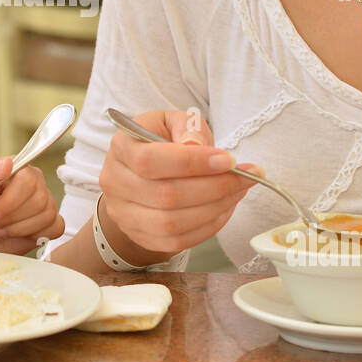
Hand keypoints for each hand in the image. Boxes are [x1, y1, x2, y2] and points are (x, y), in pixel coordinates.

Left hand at [0, 157, 64, 254]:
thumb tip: (8, 163)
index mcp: (18, 169)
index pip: (28, 181)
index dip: (10, 202)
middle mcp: (35, 183)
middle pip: (39, 200)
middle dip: (11, 218)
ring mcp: (45, 203)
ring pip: (47, 216)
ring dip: (17, 229)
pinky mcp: (49, 224)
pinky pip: (56, 228)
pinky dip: (33, 236)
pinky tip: (16, 235)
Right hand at [98, 110, 261, 256]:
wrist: (140, 173)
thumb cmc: (160, 141)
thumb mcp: (173, 121)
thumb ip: (187, 127)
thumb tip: (196, 146)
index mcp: (121, 147)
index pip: (151, 160)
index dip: (193, 163)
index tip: (230, 160)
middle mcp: (115, 182)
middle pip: (166, 195)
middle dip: (215, 188)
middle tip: (246, 177)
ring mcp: (123, 214)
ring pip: (172, 223)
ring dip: (214, 209)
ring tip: (238, 192)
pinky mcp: (139, 236)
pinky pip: (176, 241)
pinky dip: (207, 228)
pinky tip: (224, 209)